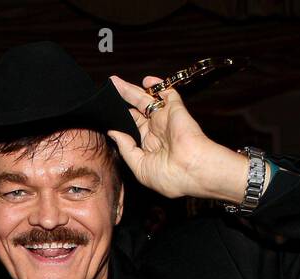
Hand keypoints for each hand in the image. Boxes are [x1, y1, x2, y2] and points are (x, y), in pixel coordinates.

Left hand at [106, 75, 248, 203]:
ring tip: (114, 81)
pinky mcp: (176, 110)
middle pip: (137, 110)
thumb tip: (113, 133)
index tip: (107, 113)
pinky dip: (158, 85)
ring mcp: (166, 119)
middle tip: (109, 87)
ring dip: (132, 89)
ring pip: (147, 99)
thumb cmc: (169, 177)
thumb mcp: (139, 166)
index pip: (133, 126)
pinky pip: (168, 93)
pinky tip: (146, 80)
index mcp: (150, 146)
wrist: (191, 171)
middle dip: (123, 98)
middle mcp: (157, 130)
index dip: (121, 118)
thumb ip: (126, 148)